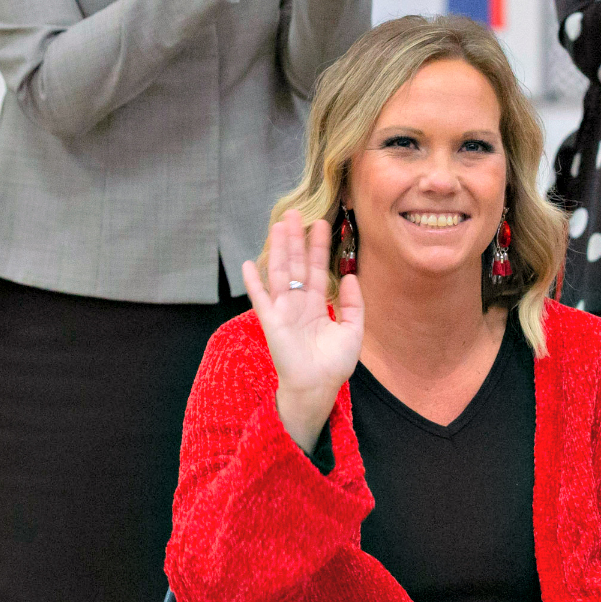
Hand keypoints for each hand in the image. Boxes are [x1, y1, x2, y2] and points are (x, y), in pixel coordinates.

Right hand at [241, 213, 363, 452]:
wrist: (318, 388)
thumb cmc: (334, 365)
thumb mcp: (353, 331)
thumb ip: (352, 304)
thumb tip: (349, 277)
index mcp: (316, 304)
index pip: (316, 268)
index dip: (318, 247)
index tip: (322, 223)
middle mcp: (297, 303)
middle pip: (295, 264)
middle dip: (295, 239)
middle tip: (294, 213)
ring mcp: (283, 310)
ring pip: (279, 273)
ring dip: (278, 249)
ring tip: (278, 226)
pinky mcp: (271, 322)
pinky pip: (261, 298)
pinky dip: (253, 282)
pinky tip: (248, 264)